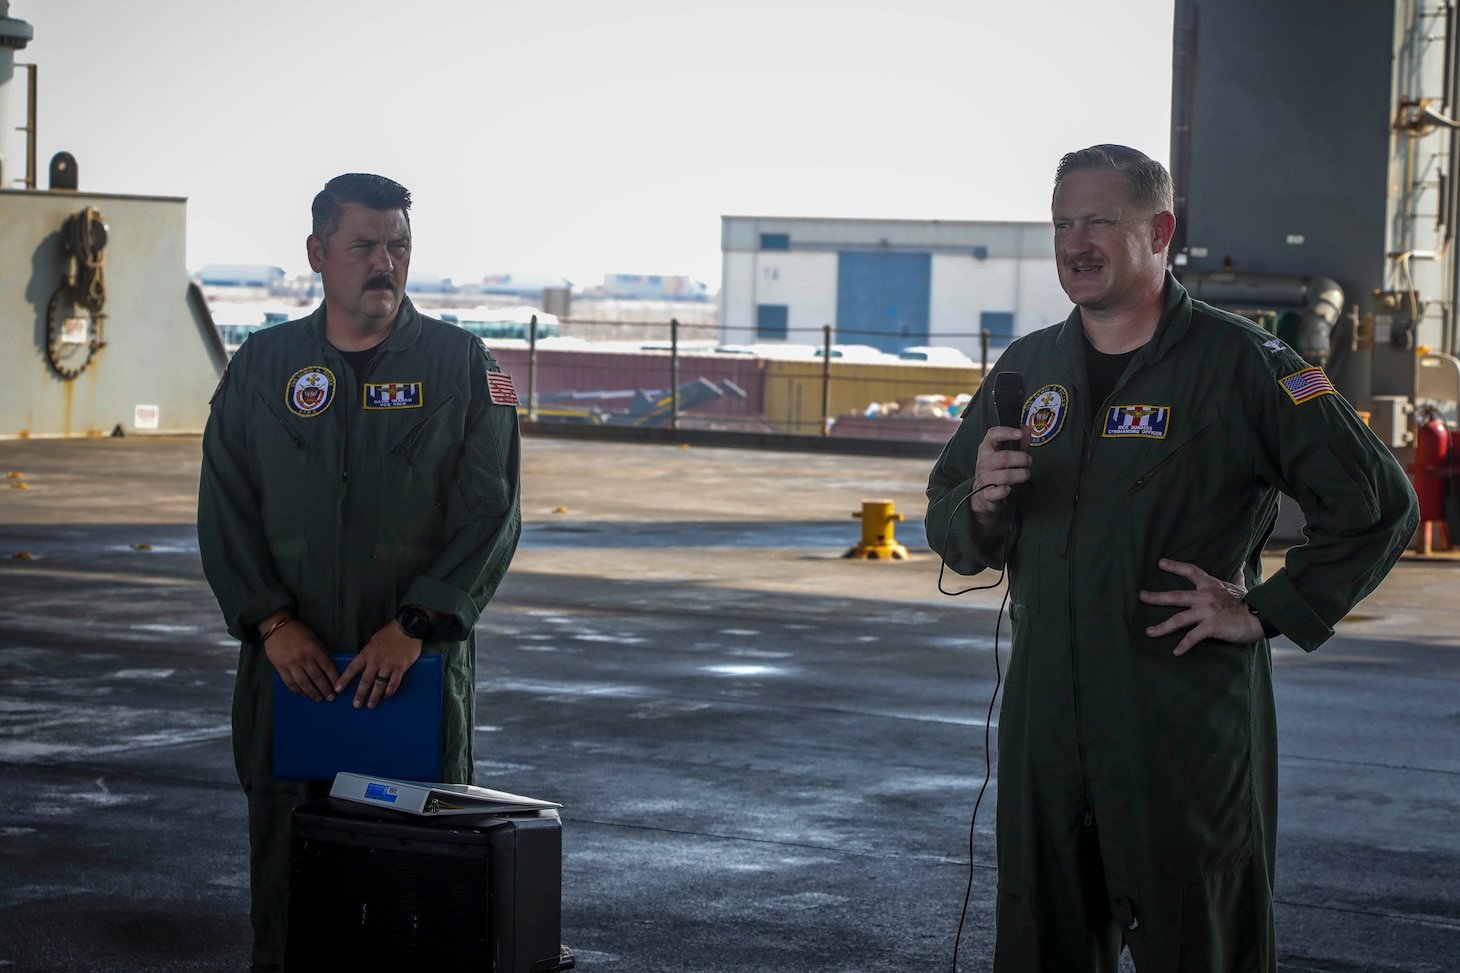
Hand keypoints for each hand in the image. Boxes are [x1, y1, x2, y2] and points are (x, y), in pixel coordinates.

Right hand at [262, 614, 338, 700]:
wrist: (277, 626)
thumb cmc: (298, 631)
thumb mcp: (314, 638)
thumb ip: (321, 652)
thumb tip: (328, 667)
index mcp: (314, 650)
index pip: (327, 667)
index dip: (334, 679)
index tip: (338, 687)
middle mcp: (304, 658)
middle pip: (317, 678)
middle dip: (325, 689)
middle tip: (331, 698)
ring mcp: (291, 664)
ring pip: (304, 683)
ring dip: (312, 693)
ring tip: (318, 699)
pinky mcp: (280, 667)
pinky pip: (290, 683)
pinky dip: (297, 691)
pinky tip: (303, 694)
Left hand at [337, 619, 422, 708]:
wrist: (408, 628)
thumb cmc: (390, 633)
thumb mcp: (374, 641)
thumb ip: (368, 654)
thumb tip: (364, 665)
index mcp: (367, 653)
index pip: (353, 668)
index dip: (345, 680)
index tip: (338, 689)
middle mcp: (376, 661)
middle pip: (365, 681)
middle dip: (360, 694)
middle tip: (356, 705)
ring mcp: (389, 665)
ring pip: (379, 685)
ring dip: (374, 696)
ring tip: (371, 705)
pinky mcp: (401, 668)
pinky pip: (394, 683)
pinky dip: (390, 691)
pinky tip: (387, 696)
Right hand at [969, 424, 1031, 523]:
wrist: (982, 495)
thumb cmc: (996, 471)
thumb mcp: (1005, 455)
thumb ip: (1018, 443)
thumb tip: (1027, 429)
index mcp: (986, 449)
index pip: (992, 435)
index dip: (1006, 433)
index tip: (1019, 434)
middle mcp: (983, 462)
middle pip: (1003, 457)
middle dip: (1020, 458)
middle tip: (1028, 461)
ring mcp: (983, 478)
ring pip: (1004, 476)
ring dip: (1020, 475)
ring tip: (1025, 474)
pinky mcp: (986, 494)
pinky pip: (996, 492)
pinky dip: (1004, 491)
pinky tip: (1009, 489)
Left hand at [1138, 558, 1264, 655]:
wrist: (1260, 616)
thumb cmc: (1249, 603)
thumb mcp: (1240, 588)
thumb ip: (1236, 578)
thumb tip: (1240, 566)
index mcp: (1210, 585)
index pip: (1191, 571)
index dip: (1175, 566)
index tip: (1160, 563)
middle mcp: (1205, 597)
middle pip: (1176, 595)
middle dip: (1156, 597)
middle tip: (1141, 596)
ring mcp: (1207, 612)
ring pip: (1178, 619)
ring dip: (1162, 627)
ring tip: (1149, 632)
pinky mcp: (1211, 626)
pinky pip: (1193, 637)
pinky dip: (1184, 645)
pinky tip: (1176, 652)